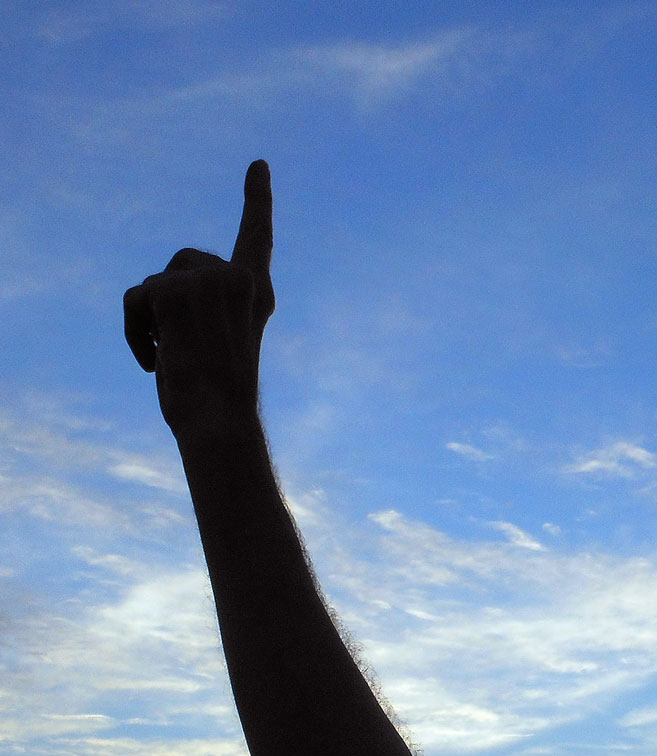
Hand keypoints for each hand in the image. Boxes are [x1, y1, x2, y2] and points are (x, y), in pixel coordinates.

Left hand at [123, 160, 275, 436]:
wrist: (220, 422)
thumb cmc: (219, 401)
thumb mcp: (222, 344)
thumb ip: (209, 308)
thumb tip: (161, 294)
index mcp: (257, 295)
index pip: (256, 238)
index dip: (255, 200)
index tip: (257, 166)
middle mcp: (238, 280)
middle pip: (183, 262)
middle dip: (166, 298)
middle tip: (177, 348)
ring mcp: (207, 281)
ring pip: (155, 282)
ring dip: (150, 322)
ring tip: (168, 359)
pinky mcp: (175, 289)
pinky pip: (135, 299)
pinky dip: (134, 333)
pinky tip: (155, 363)